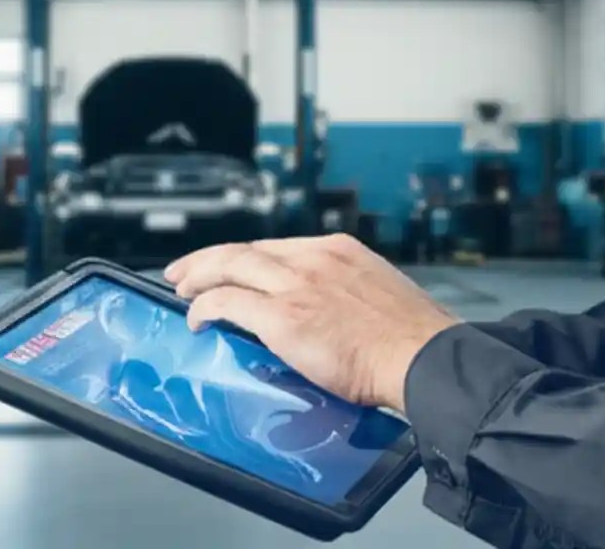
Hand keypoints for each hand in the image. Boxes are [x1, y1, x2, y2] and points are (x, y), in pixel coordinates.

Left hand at [164, 234, 459, 413]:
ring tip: (182, 289)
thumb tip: (324, 315)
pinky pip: (228, 303)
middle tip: (184, 271)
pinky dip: (206, 307)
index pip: (277, 248)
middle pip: (245, 250)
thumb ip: (344, 295)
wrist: (422, 357)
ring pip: (229, 266)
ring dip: (199, 276)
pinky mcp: (282, 317)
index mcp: (338, 251)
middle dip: (209, 259)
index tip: (231, 267)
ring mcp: (296, 285)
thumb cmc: (411, 340)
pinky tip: (197, 318)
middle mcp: (313, 259)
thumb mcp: (377, 296)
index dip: (245, 257)